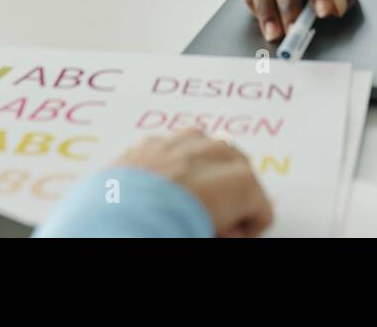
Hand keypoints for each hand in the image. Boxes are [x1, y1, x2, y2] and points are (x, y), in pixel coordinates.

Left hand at [115, 129, 272, 237]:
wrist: (114, 222)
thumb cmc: (166, 229)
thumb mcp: (211, 234)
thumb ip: (230, 230)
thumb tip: (228, 230)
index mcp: (240, 179)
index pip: (262, 208)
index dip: (245, 229)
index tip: (227, 236)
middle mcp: (215, 151)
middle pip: (241, 170)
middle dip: (230, 195)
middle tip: (210, 220)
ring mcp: (182, 141)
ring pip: (209, 149)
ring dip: (205, 171)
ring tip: (187, 201)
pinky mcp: (151, 141)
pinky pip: (175, 146)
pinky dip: (175, 163)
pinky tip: (163, 187)